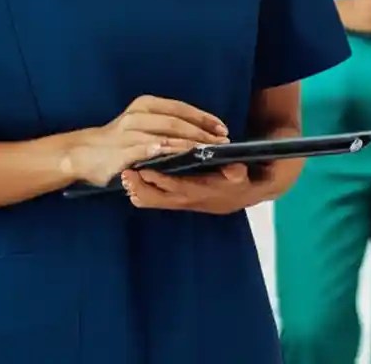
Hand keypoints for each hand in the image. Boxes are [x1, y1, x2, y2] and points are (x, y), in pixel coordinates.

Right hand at [63, 95, 229, 186]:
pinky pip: (154, 150)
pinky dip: (172, 152)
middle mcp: (139, 114)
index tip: (222, 127)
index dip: (204, 118)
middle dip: (203, 132)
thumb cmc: (118, 141)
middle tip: (223, 142)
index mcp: (145, 105)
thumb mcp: (141, 124)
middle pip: (178, 121)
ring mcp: (131, 131)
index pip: (181, 108)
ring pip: (169, 134)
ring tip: (211, 151)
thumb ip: (164, 125)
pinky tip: (187, 157)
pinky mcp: (125, 149)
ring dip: (193, 143)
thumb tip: (199, 132)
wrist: (82, 153)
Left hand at [121, 163, 267, 214]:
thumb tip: (235, 169)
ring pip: (155, 201)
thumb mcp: (244, 175)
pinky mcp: (179, 199)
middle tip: (125, 174)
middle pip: (160, 199)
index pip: (179, 188)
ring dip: (139, 191)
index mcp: (204, 192)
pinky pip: (156, 200)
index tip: (145, 171)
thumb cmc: (242, 179)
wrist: (246, 193)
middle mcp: (190, 200)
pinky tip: (133, 182)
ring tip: (125, 178)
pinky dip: (144, 193)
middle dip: (141, 188)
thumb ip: (237, 172)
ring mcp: (183, 201)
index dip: (162, 181)